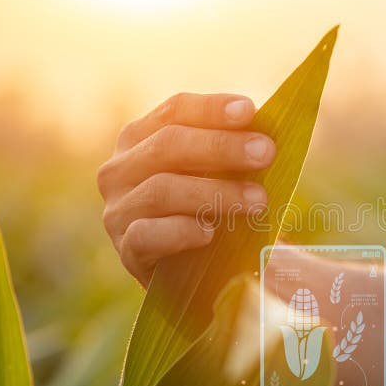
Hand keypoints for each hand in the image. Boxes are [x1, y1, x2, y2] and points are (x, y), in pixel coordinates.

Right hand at [97, 93, 275, 286]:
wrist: (200, 277)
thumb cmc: (214, 211)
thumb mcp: (221, 174)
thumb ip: (235, 150)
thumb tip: (268, 131)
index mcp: (141, 138)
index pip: (174, 111)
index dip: (212, 108)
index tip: (250, 111)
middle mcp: (119, 170)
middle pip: (167, 145)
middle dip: (221, 147)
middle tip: (266, 153)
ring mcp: (117, 211)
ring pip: (161, 189)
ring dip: (216, 193)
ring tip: (259, 201)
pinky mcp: (126, 250)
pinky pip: (148, 234)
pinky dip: (183, 231)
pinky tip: (211, 234)